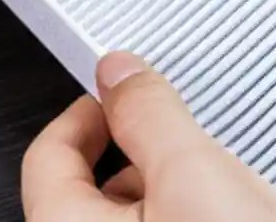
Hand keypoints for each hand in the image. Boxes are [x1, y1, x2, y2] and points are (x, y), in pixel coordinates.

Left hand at [22, 52, 275, 221]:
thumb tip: (119, 73)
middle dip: (142, 161)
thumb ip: (148, 114)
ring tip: (227, 201)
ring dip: (176, 201)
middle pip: (92, 195)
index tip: (120, 94)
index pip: (48, 156)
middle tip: (187, 145)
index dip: (88, 113)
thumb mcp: (196, 173)